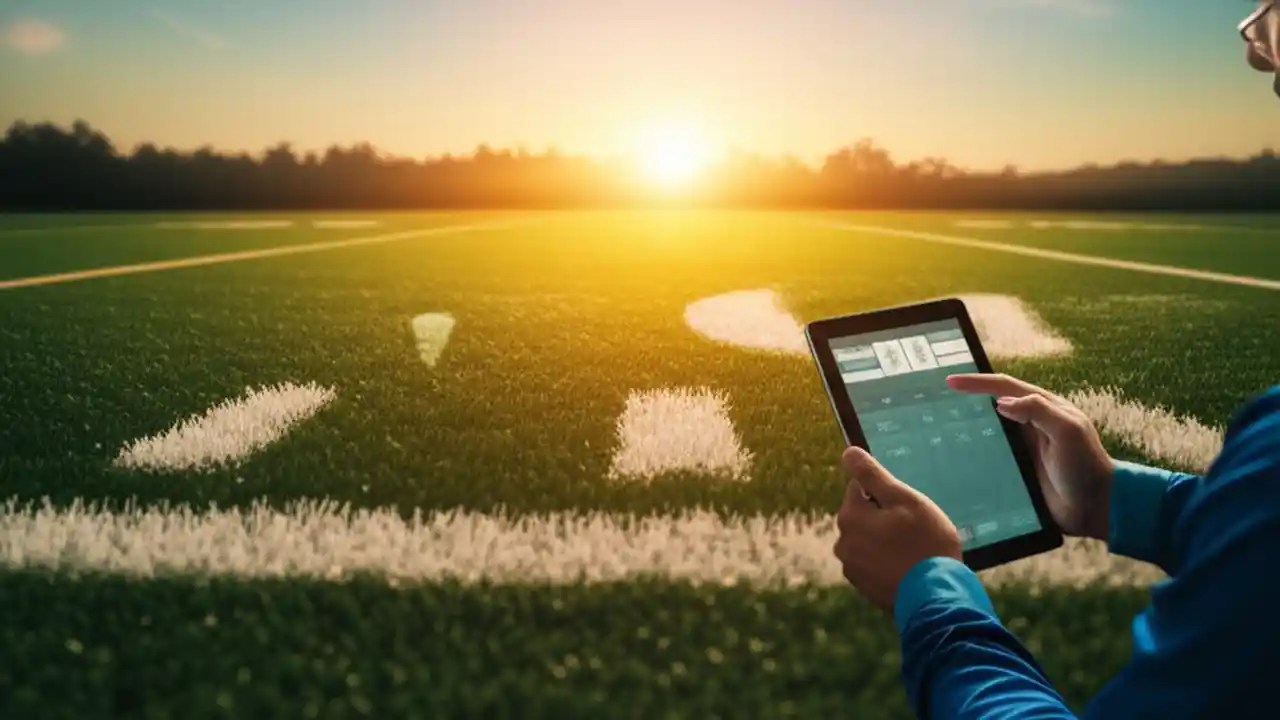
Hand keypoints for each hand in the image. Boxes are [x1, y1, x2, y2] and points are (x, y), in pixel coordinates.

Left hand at [834, 447, 961, 609]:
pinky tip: (908, 567)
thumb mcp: (904, 500)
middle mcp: (843, 541)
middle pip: (863, 513)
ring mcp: (852, 566)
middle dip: (885, 516)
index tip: (907, 507)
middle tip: (914, 530)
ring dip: (885, 539)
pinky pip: (873, 561)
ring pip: (869, 538)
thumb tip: (848, 452)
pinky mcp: (863, 586)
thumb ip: (873, 475)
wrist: (936, 598)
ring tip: (913, 550)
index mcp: (850, 516)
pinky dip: (887, 560)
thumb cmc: (925, 543)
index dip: (887, 493)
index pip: (860, 487)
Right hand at [947, 373, 1113, 540]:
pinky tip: (958, 457)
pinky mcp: (1019, 468)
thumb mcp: (1068, 432)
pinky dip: (975, 451)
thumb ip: (1039, 411)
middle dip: (969, 399)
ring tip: (941, 428)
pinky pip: (993, 454)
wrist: (1095, 507)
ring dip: (969, 426)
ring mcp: (1025, 447)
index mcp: (1045, 408)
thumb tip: (1001, 403)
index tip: (950, 381)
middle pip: (993, 404)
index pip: (1005, 387)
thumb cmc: (1085, 467)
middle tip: (938, 402)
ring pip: (990, 429)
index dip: (977, 382)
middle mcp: (1032, 424)